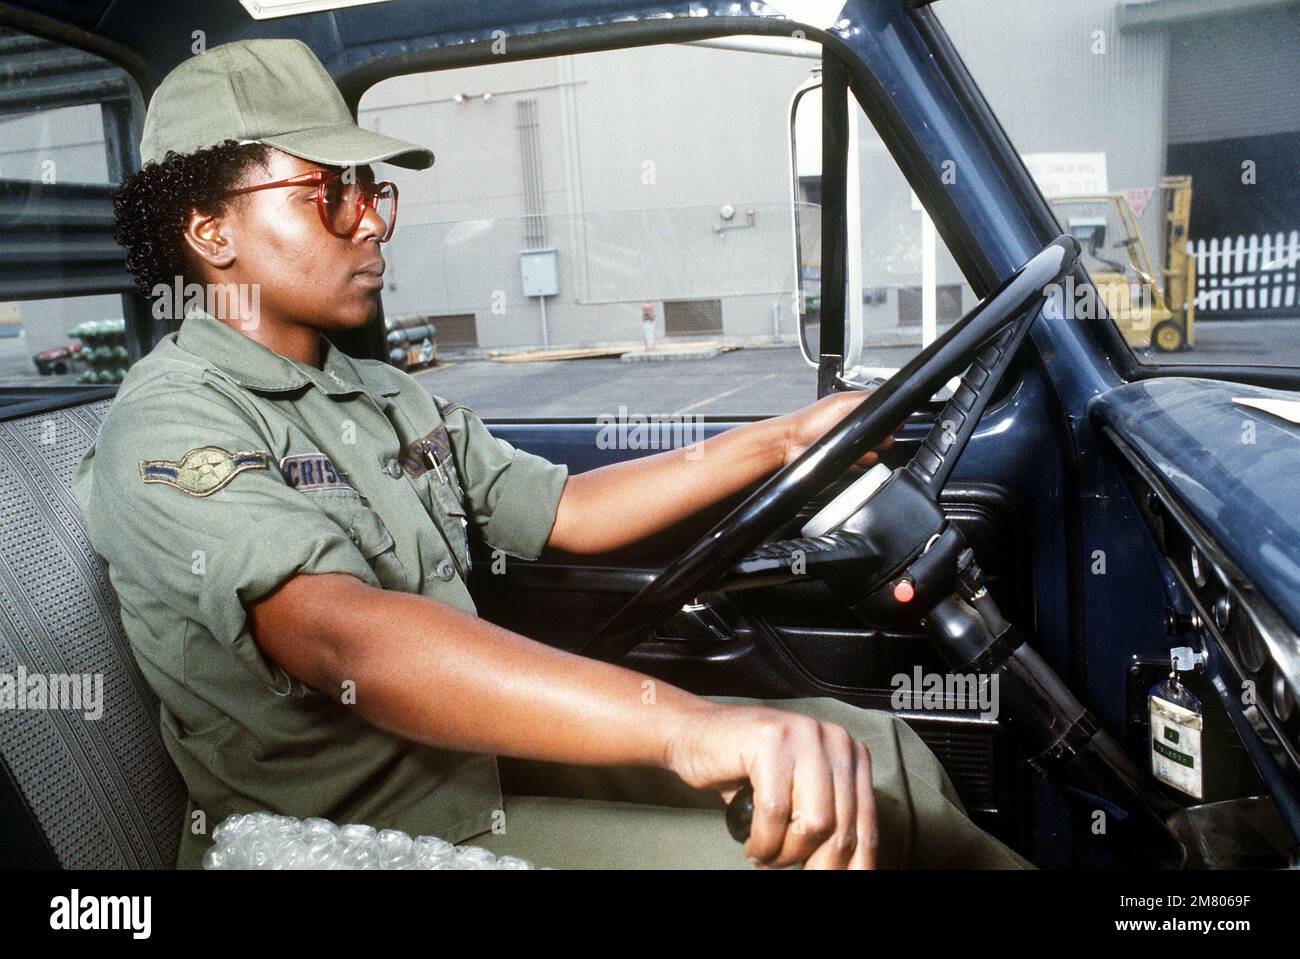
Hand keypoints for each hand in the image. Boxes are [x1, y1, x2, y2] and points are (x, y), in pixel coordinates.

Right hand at [664, 704, 877, 868]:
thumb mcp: (800, 793)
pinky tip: (752, 844)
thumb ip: (829, 820)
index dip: (854, 866)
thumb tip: (848, 869)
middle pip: (841, 827)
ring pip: (812, 823)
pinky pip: (775, 811)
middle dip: (816, 865)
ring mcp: (802, 735)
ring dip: (784, 854)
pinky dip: (762, 840)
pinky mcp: (771, 739)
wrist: (696, 733)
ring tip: (765, 856)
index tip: (838, 883)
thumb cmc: (746, 769)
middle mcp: (834, 740)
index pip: (865, 825)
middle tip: (787, 872)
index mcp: (850, 754)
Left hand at [778, 390, 894, 468]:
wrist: (793, 444)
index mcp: (857, 410)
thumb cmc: (809, 422)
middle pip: (886, 435)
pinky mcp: (849, 461)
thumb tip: (889, 396)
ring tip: (852, 445)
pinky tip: (849, 456)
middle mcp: (856, 427)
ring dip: (870, 450)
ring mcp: (853, 445)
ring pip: (877, 451)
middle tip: (865, 434)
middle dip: (880, 436)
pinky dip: (860, 461)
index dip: (890, 420)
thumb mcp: (840, 402)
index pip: (885, 414)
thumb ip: (867, 398)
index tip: (892, 423)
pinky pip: (865, 464)